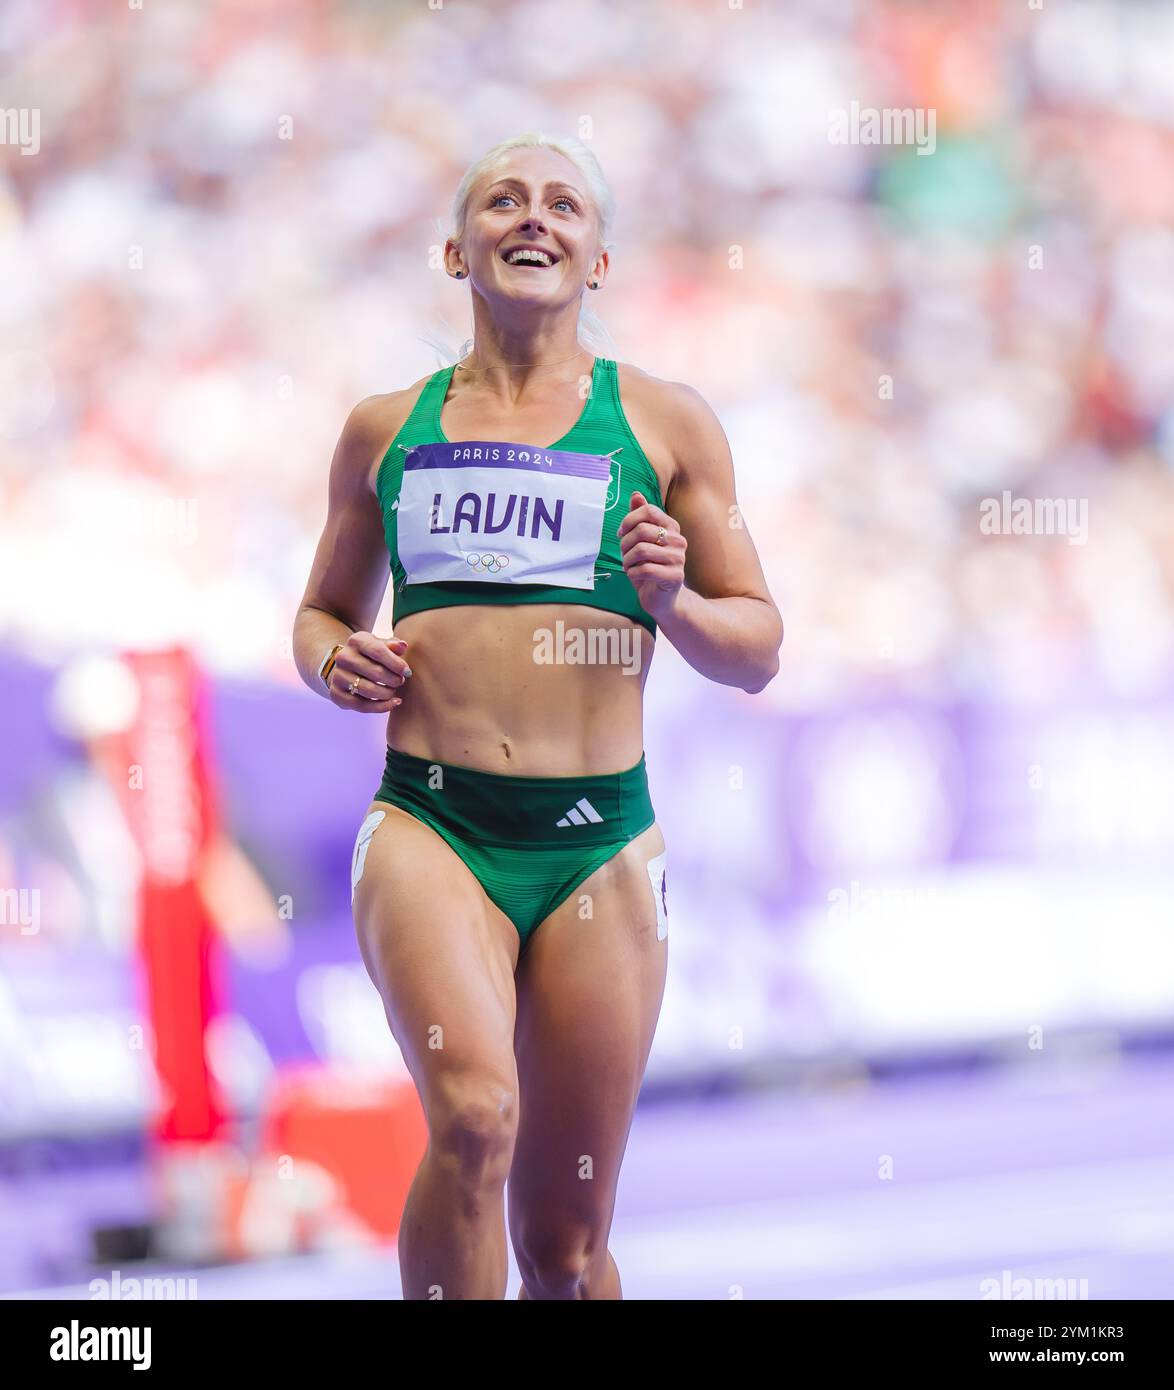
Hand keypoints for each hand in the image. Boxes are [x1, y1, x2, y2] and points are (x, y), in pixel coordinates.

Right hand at [327, 631, 410, 711]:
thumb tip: (403, 646)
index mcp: (356, 641)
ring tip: (393, 690)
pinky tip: (393, 703)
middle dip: (394, 680)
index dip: (396, 664)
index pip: (379, 652)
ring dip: (388, 693)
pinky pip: (362, 706)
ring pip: (369, 691)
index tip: (407, 672)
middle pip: (376, 673)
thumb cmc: (370, 655)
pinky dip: (381, 707)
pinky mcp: (336, 694)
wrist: (346, 667)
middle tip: (400, 681)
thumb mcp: (380, 645)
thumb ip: (393, 645)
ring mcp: (338, 676)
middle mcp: (343, 658)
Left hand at [617, 491, 685, 621]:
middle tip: (624, 554)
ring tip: (628, 566)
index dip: (629, 520)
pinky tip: (634, 576)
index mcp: (672, 527)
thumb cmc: (649, 567)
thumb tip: (636, 494)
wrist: (662, 599)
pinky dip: (633, 573)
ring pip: (641, 550)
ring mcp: (679, 559)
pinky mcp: (675, 577)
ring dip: (627, 560)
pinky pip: (645, 569)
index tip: (621, 533)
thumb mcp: (642, 541)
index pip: (648, 511)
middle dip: (625, 543)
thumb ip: (640, 518)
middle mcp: (678, 541)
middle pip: (642, 530)